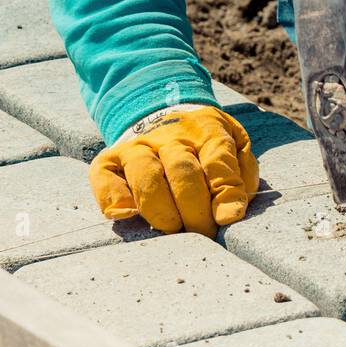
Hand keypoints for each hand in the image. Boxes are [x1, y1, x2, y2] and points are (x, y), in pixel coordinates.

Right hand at [90, 105, 257, 236]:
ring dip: (162, 210)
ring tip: (175, 229)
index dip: (224, 192)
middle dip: (195, 210)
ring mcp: (137, 146)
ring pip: (145, 176)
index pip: (217, 160)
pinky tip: (130, 215)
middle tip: (204, 233)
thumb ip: (241, 174)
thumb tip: (231, 212)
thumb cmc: (206, 143)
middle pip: (182, 172)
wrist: (163, 113)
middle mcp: (169, 135)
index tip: (227, 219)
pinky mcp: (109, 159)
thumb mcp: (235, 146)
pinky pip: (105, 178)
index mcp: (206, 129)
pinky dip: (114, 199)